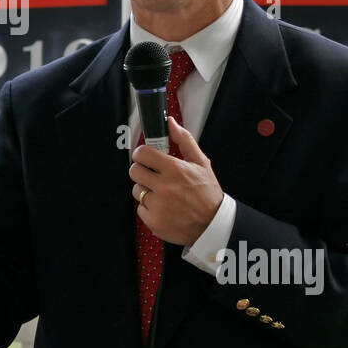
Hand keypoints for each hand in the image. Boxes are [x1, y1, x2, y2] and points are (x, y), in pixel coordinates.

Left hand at [129, 115, 224, 245]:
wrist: (213, 224)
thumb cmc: (208, 193)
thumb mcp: (201, 163)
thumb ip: (184, 140)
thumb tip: (171, 123)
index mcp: (175, 169)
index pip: (142, 153)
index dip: (142, 154)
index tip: (146, 158)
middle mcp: (165, 187)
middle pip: (134, 171)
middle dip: (142, 171)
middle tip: (153, 175)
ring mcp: (158, 205)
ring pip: (137, 191)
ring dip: (146, 191)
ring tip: (162, 194)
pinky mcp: (154, 221)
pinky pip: (140, 209)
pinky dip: (149, 209)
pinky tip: (164, 208)